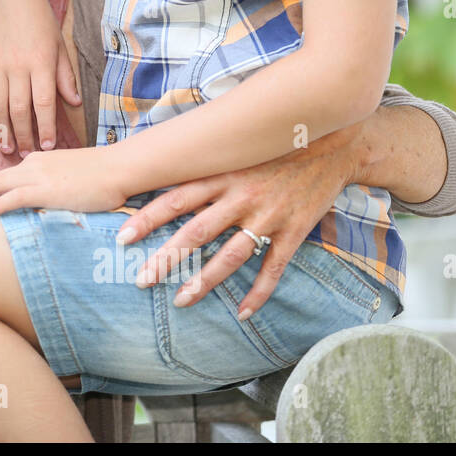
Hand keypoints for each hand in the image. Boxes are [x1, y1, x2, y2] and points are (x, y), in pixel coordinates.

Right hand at [0, 0, 79, 154]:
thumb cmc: (39, 17)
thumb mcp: (59, 43)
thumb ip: (65, 75)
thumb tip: (73, 104)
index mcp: (41, 62)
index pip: (44, 103)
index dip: (46, 127)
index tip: (48, 146)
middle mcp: (18, 65)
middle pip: (19, 109)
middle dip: (24, 135)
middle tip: (27, 154)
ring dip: (1, 130)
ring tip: (6, 147)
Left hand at [0, 146, 127, 218]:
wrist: (120, 167)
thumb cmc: (105, 174)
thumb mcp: (75, 175)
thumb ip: (59, 183)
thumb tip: (54, 196)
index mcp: (41, 161)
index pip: (10, 174)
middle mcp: (35, 165)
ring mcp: (39, 176)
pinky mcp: (46, 190)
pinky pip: (13, 197)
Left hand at [119, 129, 355, 318]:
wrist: (334, 142)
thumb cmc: (272, 145)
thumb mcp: (234, 147)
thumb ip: (202, 162)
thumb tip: (157, 168)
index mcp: (222, 174)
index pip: (175, 198)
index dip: (146, 218)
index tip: (121, 238)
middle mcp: (241, 195)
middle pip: (196, 232)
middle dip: (166, 258)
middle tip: (140, 280)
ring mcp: (269, 215)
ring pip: (231, 255)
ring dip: (204, 281)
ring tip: (180, 301)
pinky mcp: (295, 230)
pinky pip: (274, 267)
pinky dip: (259, 293)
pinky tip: (243, 313)